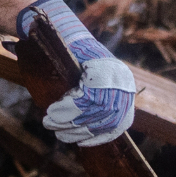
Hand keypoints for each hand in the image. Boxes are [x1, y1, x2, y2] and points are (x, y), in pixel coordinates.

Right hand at [18, 0, 135, 145]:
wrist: (59, 33)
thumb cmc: (70, 64)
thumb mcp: (87, 86)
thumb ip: (92, 108)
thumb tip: (86, 136)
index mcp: (124, 88)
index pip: (119, 121)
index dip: (100, 135)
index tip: (83, 143)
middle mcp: (123, 80)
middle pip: (107, 116)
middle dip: (81, 129)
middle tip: (61, 135)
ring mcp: (112, 72)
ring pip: (95, 108)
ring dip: (71, 119)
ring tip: (51, 122)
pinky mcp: (98, 67)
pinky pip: (85, 95)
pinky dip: (69, 107)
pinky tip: (54, 111)